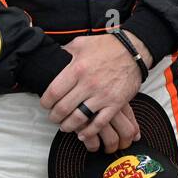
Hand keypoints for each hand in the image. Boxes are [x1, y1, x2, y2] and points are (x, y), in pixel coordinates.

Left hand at [40, 35, 142, 150]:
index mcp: (77, 69)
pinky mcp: (115, 103)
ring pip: (79, 118)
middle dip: (54, 116)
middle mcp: (88, 84)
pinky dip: (88, 132)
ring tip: (65, 126)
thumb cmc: (106, 46)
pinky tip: (82, 133)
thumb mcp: (81, 43)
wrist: (132, 51)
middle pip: (63, 108)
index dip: (45, 102)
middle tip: (53, 117)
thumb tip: (53, 56)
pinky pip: (99, 123)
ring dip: (68, 126)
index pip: (53, 92)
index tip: (45, 105)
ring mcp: (102, 95)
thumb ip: (65, 51)